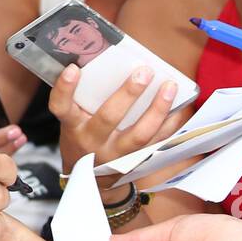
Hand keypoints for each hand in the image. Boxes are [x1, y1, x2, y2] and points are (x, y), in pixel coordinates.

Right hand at [51, 63, 182, 187]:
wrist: (90, 179)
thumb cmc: (82, 138)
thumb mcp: (74, 120)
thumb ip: (84, 98)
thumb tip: (110, 61)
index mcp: (73, 127)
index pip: (61, 108)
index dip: (65, 89)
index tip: (73, 69)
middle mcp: (92, 141)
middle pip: (109, 118)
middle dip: (128, 94)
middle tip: (144, 72)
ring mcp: (115, 155)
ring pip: (139, 135)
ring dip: (157, 109)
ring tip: (170, 86)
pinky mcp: (134, 162)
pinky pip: (156, 143)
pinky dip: (169, 125)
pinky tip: (179, 108)